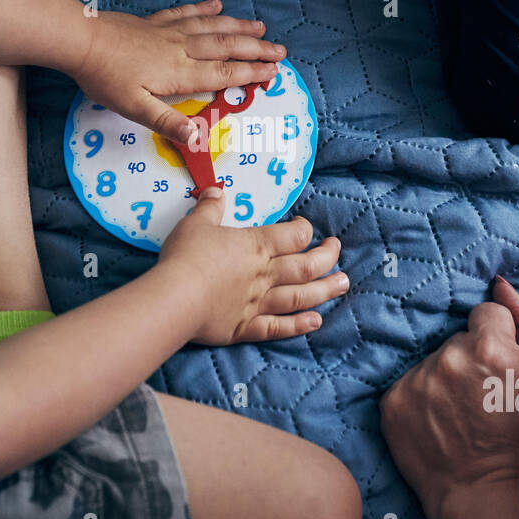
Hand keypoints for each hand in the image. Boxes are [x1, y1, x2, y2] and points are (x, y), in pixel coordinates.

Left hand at [73, 0, 285, 145]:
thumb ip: (167, 122)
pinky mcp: (155, 21)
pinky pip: (187, 12)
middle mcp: (182, 48)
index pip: (225, 73)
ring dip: (239, 27)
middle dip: (257, 49)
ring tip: (260, 26)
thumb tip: (197, 138)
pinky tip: (217, 5)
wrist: (81, 40)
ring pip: (213, 27)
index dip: (252, 73)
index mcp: (180, 72)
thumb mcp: (135, 108)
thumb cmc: (106, 78)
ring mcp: (170, 31)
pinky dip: (205, 9)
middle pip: (227, 47)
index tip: (275, 72)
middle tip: (281, 51)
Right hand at [159, 188, 347, 344]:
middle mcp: (265, 274)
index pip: (294, 235)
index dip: (305, 230)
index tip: (307, 228)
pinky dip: (299, 325)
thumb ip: (209, 207)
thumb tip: (215, 190)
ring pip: (301, 296)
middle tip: (338, 250)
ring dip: (325, 290)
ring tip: (343, 284)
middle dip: (327, 257)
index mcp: (256, 246)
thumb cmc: (186, 257)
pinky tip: (315, 322)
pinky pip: (279, 327)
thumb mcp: (195, 223)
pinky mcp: (246, 327)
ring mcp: (259, 302)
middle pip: (306, 265)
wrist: (175, 297)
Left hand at [379, 278, 518, 518]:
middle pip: (457, 339)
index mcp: (488, 346)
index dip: (497, 341)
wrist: (482, 491)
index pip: (486, 314)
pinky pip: (408, 383)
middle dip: (470, 359)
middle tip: (481, 398)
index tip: (499, 370)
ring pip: (432, 361)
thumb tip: (501, 284)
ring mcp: (415, 380)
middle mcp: (447, 357)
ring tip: (459, 413)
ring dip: (444, 378)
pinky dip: (420, 397)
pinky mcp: (391, 402)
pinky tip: (437, 422)